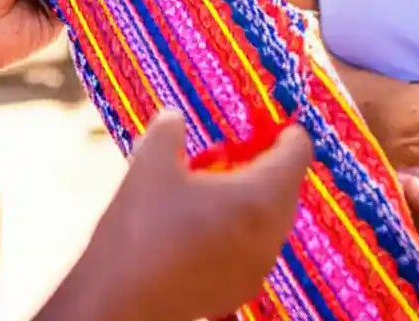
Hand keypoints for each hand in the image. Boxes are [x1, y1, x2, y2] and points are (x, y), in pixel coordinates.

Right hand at [62, 112, 313, 320]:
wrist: (120, 300)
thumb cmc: (140, 228)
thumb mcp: (150, 163)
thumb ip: (170, 129)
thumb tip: (175, 118)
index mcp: (260, 197)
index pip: (297, 152)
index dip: (283, 132)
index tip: (261, 124)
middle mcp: (270, 234)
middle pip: (285, 186)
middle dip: (261, 164)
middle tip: (225, 152)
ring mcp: (258, 266)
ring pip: (268, 218)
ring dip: (248, 197)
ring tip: (207, 189)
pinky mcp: (240, 288)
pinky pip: (253, 245)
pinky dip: (238, 228)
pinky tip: (199, 225)